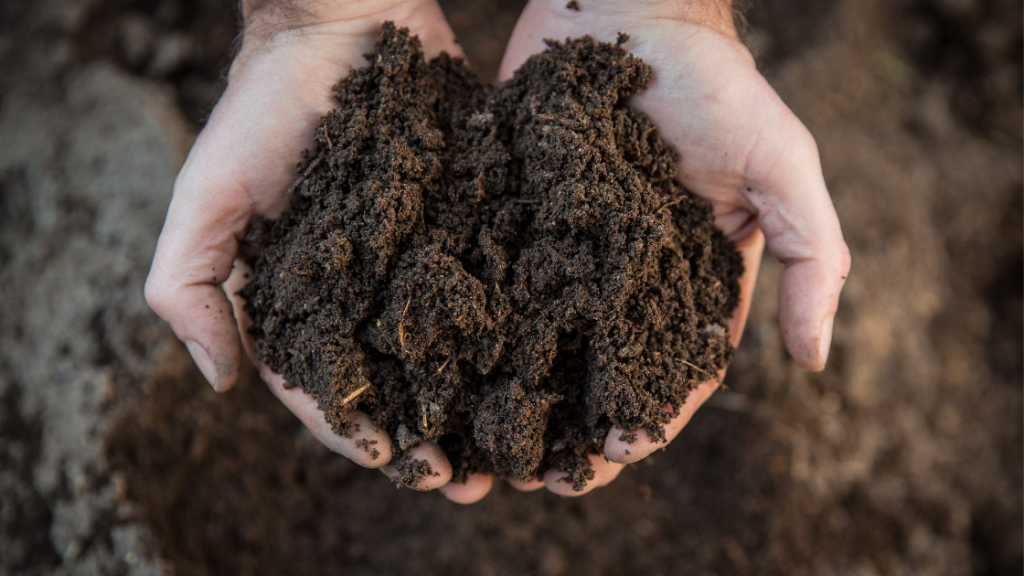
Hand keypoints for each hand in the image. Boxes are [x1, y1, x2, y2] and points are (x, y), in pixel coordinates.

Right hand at [145, 0, 467, 491]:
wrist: (339, 25)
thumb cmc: (261, 109)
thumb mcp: (205, 197)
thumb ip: (191, 289)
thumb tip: (218, 384)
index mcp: (304, 302)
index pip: (326, 387)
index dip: (357, 432)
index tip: (397, 462)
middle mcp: (365, 294)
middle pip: (400, 385)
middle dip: (432, 438)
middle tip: (472, 481)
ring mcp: (420, 262)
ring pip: (455, 350)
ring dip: (483, 406)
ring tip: (516, 448)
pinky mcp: (467, 226)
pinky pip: (493, 286)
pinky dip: (516, 332)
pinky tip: (545, 367)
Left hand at [448, 0, 849, 499]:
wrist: (624, 9)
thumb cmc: (715, 85)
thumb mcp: (784, 166)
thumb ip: (812, 258)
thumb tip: (819, 363)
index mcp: (688, 276)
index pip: (671, 366)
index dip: (647, 417)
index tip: (616, 456)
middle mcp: (622, 275)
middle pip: (596, 371)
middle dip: (572, 428)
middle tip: (539, 477)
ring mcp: (562, 250)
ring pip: (537, 343)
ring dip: (517, 400)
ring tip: (487, 446)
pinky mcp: (512, 219)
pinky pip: (493, 284)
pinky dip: (475, 333)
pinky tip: (449, 372)